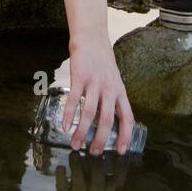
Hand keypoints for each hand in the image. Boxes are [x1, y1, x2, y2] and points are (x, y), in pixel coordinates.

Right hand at [64, 38, 134, 155]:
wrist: (92, 37)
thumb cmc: (102, 61)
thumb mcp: (114, 80)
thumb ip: (111, 99)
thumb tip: (105, 122)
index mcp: (120, 91)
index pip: (127, 118)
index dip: (125, 136)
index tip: (120, 151)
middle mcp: (110, 88)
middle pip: (107, 120)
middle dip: (100, 140)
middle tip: (93, 153)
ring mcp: (95, 82)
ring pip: (90, 113)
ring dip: (82, 132)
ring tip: (76, 145)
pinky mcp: (80, 76)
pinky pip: (74, 99)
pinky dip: (69, 115)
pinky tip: (64, 126)